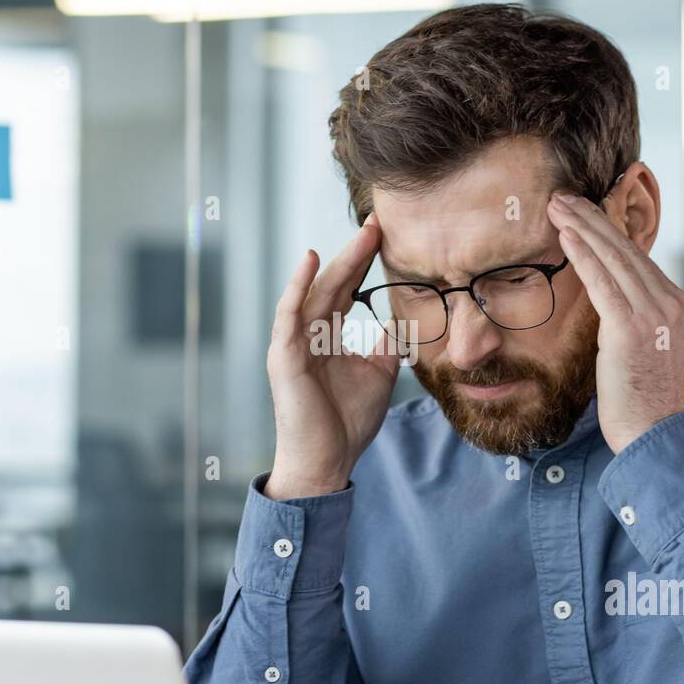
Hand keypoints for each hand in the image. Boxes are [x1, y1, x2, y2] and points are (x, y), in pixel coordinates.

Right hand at [264, 214, 403, 499]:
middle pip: (332, 283)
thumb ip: (386, 344)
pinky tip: (310, 260)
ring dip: (335, 262)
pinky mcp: (283, 356)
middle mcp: (307, 333)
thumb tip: (399, 320)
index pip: (345, 289)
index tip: (385, 233)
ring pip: (314, 292)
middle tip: (378, 222)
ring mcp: (292, 343)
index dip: (363, 261)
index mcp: (326, 336)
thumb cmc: (347, 422)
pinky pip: (289, 314)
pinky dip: (297, 286)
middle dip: (355, 252)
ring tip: (359, 235)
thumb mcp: (379, 374)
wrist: (328, 461)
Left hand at [547, 192, 683, 454]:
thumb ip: (628, 316)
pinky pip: (602, 282)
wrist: (654, 432)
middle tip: (562, 196)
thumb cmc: (641, 397)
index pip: (636, 257)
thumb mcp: (641, 346)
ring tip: (557, 207)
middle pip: (625, 249)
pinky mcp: (631, 328)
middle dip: (591, 218)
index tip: (581, 210)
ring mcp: (653, 313)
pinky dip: (583, 255)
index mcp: (674, 303)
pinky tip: (566, 236)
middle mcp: (669, 301)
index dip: (606, 230)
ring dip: (582, 228)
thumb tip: (604, 296)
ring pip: (613, 258)